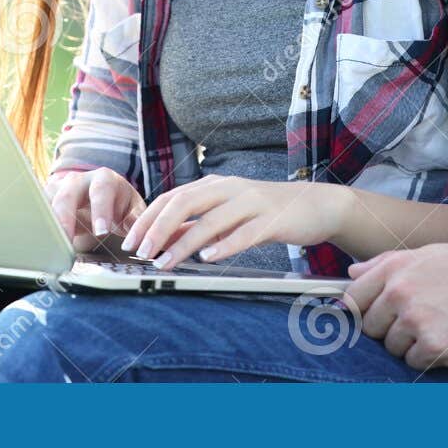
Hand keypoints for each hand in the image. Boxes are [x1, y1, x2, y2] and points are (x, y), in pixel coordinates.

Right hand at [44, 167, 145, 252]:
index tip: (102, 231)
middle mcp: (78, 181)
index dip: (101, 210)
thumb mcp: (132, 210)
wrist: (102, 200)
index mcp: (104, 179)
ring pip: (46, 202)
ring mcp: (59, 190)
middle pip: (67, 194)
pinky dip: (38, 228)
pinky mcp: (46, 203)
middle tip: (68, 243)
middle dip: (66, 218)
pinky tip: (40, 245)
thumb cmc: (118, 205)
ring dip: (47, 225)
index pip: (101, 190)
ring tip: (50, 248)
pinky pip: (37, 213)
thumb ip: (136, 220)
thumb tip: (138, 234)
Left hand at [120, 177, 348, 268]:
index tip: (130, 240)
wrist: (318, 205)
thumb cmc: (269, 212)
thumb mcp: (229, 214)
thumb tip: (165, 240)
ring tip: (165, 262)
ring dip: (184, 243)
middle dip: (158, 228)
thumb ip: (199, 225)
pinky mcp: (273, 220)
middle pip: (185, 202)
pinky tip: (208, 258)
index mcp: (216, 184)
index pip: (173, 197)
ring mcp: (252, 202)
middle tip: (140, 252)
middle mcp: (230, 188)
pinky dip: (224, 245)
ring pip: (211, 220)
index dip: (148, 218)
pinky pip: (245, 233)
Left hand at [344, 243, 447, 369]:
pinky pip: (413, 361)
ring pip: (392, 346)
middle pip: (371, 327)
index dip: (361, 310)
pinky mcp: (432, 346)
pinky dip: (427, 356)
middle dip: (389, 328)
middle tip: (415, 320)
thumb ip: (384, 263)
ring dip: (409, 343)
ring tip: (434, 327)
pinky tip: (444, 339)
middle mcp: (399, 294)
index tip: (374, 315)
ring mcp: (415, 321)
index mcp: (394, 269)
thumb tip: (352, 274)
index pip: (353, 298)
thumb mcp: (425, 254)